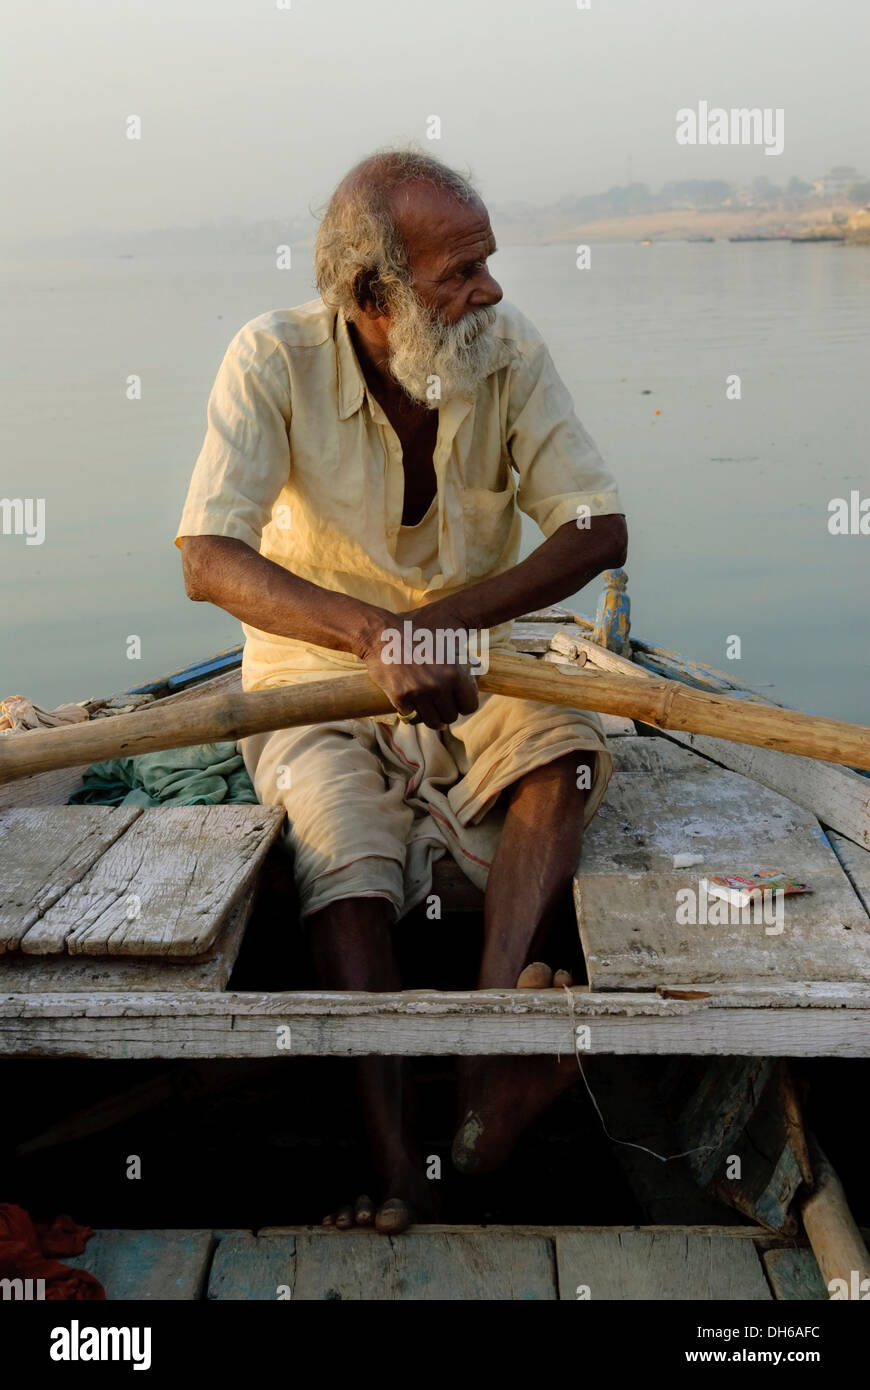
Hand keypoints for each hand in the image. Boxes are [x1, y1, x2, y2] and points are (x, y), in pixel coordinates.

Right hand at [360, 606, 479, 729]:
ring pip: (433, 722)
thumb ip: (461, 664)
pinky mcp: (400, 698)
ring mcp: (418, 693)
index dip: (463, 706)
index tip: (457, 703)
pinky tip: (411, 704)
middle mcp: (438, 685)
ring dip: (431, 718)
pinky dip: (412, 713)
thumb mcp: (445, 647)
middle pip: (451, 717)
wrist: (383, 636)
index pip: (469, 706)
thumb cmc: (417, 639)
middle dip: (446, 712)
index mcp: (454, 673)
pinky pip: (412, 718)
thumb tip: (478, 672)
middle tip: (439, 706)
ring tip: (428, 710)